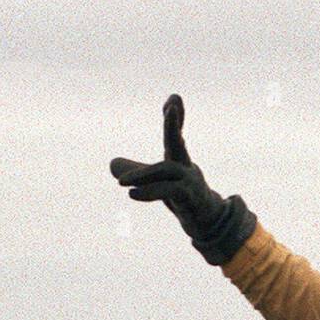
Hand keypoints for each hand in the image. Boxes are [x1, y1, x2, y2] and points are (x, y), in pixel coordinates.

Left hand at [109, 94, 255, 263]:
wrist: (206, 222)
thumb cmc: (183, 197)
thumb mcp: (157, 183)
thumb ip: (137, 171)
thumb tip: (112, 164)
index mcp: (179, 160)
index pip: (175, 135)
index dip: (174, 118)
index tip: (174, 98)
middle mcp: (186, 168)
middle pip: (177, 144)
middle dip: (173, 126)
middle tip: (171, 108)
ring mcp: (191, 184)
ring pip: (167, 172)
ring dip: (143, 175)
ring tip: (120, 182)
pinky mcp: (190, 201)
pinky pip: (169, 192)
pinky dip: (149, 192)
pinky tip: (131, 193)